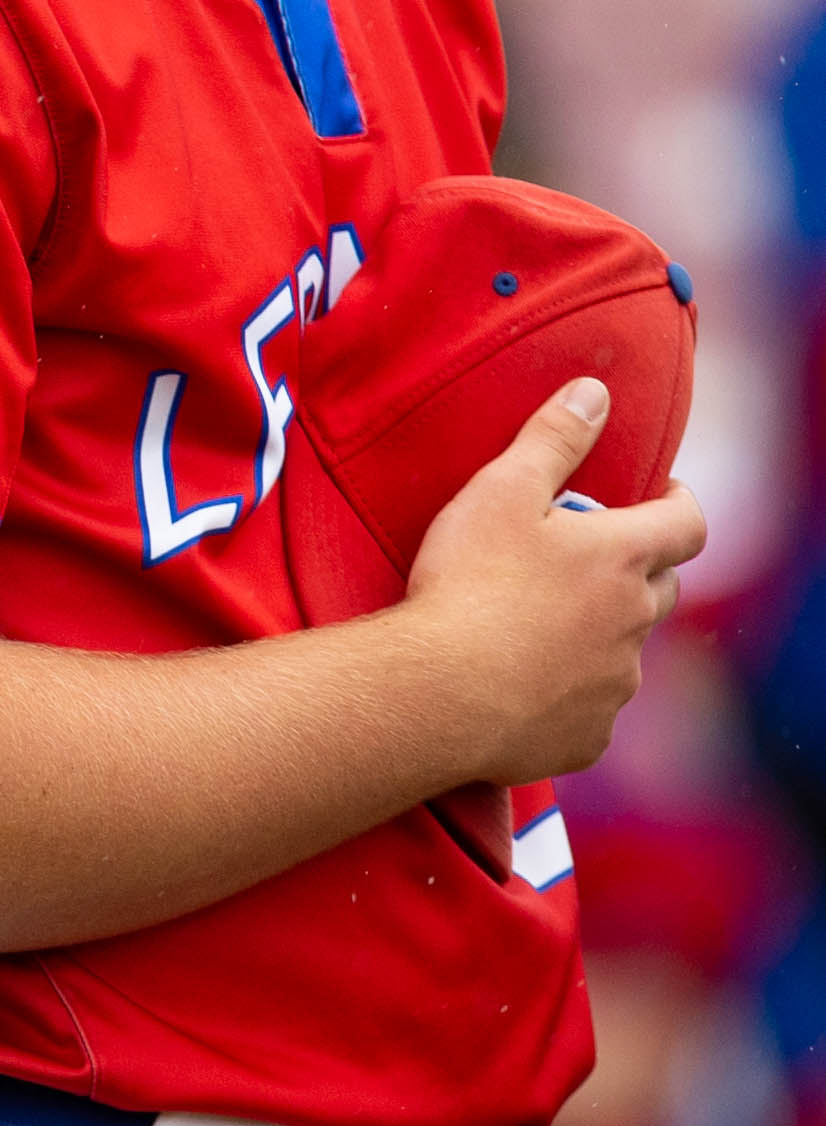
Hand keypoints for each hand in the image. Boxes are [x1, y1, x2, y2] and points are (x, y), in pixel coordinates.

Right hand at [394, 379, 705, 786]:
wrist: (437, 693)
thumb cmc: (466, 585)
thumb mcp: (499, 492)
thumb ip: (552, 438)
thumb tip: (596, 391)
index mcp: (623, 558)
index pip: (688, 522)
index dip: (679, 503)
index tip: (658, 494)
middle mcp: (635, 622)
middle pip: (660, 586)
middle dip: (634, 568)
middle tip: (578, 558)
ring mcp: (616, 684)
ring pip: (623, 649)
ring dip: (596, 632)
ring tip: (534, 626)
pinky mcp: (589, 734)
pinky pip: (591, 708)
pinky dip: (568, 691)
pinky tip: (520, 684)